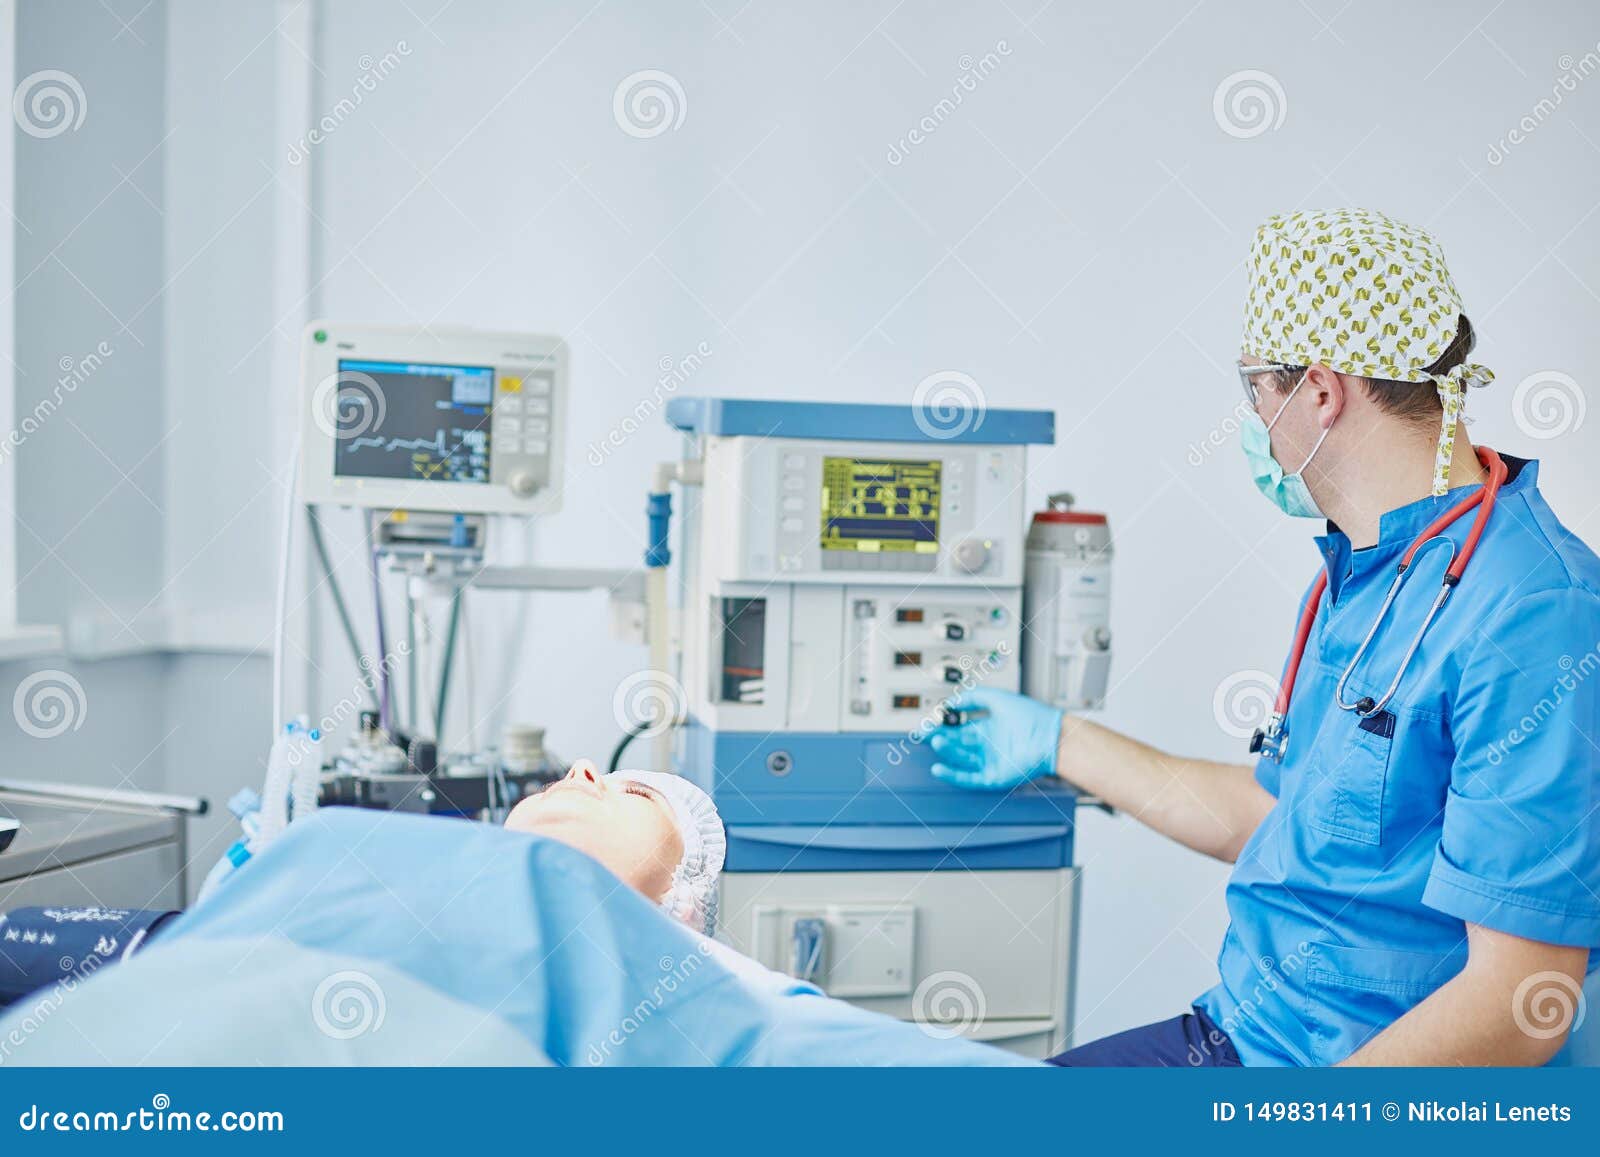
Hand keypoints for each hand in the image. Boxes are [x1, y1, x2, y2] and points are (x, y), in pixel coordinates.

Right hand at [929, 687, 1062, 790]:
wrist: (1051, 738)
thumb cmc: (1032, 717)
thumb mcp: (997, 697)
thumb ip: (972, 697)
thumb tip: (951, 702)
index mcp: (989, 728)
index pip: (960, 728)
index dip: (944, 725)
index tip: (929, 722)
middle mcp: (989, 745)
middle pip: (957, 743)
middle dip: (940, 738)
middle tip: (924, 734)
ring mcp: (991, 761)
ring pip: (961, 758)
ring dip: (946, 751)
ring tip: (935, 741)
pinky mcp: (993, 777)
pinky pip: (969, 778)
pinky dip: (953, 774)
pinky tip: (940, 767)